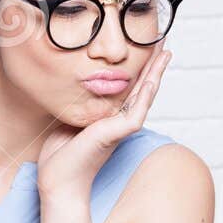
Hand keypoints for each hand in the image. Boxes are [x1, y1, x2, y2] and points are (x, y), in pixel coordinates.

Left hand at [36, 47, 171, 198]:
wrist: (57, 180)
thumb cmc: (60, 156)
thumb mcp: (69, 118)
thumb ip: (79, 103)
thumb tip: (74, 84)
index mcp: (109, 117)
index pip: (128, 88)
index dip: (137, 68)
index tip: (142, 47)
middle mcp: (118, 121)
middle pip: (142, 87)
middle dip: (153, 64)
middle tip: (163, 42)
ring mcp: (119, 128)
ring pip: (145, 96)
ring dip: (156, 73)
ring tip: (165, 53)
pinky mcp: (116, 134)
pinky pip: (136, 112)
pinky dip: (145, 95)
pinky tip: (152, 79)